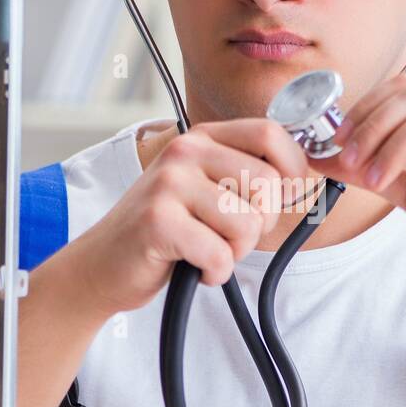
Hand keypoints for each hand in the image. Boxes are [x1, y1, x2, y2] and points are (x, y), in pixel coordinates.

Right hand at [66, 118, 310, 314]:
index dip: (292, 171)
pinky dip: (217, 272)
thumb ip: (246, 176)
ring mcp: (169, 183)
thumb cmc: (164, 231)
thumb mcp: (207, 190)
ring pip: (247, 223)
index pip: (271, 134)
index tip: (283, 199)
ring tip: (207, 250)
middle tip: (231, 236)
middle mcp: (185, 151)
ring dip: (236, 251)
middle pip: (267, 183)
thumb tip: (303, 181)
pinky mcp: (158, 221)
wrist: (102, 264)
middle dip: (261, 223)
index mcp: (202, 137)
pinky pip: (220, 254)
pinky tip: (196, 267)